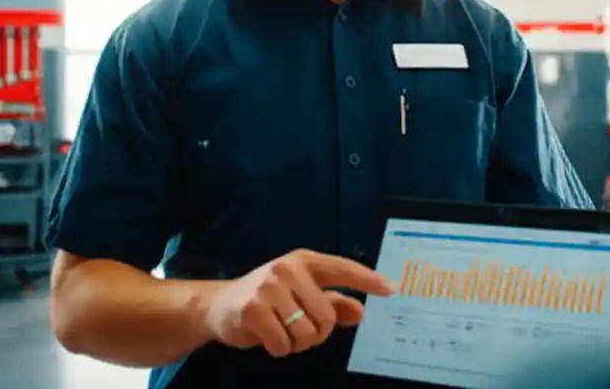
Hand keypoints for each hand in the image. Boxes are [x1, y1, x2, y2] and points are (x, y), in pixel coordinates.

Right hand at [201, 249, 394, 357]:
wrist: (218, 306)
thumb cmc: (267, 300)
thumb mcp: (301, 295)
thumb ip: (332, 302)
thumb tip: (359, 311)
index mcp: (304, 261)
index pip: (342, 268)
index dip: (368, 280)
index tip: (391, 289)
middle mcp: (288, 269)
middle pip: (327, 316)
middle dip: (317, 333)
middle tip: (298, 328)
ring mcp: (269, 287)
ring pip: (306, 332)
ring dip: (297, 343)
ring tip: (281, 331)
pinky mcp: (253, 309)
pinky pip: (284, 345)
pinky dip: (279, 349)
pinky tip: (266, 336)